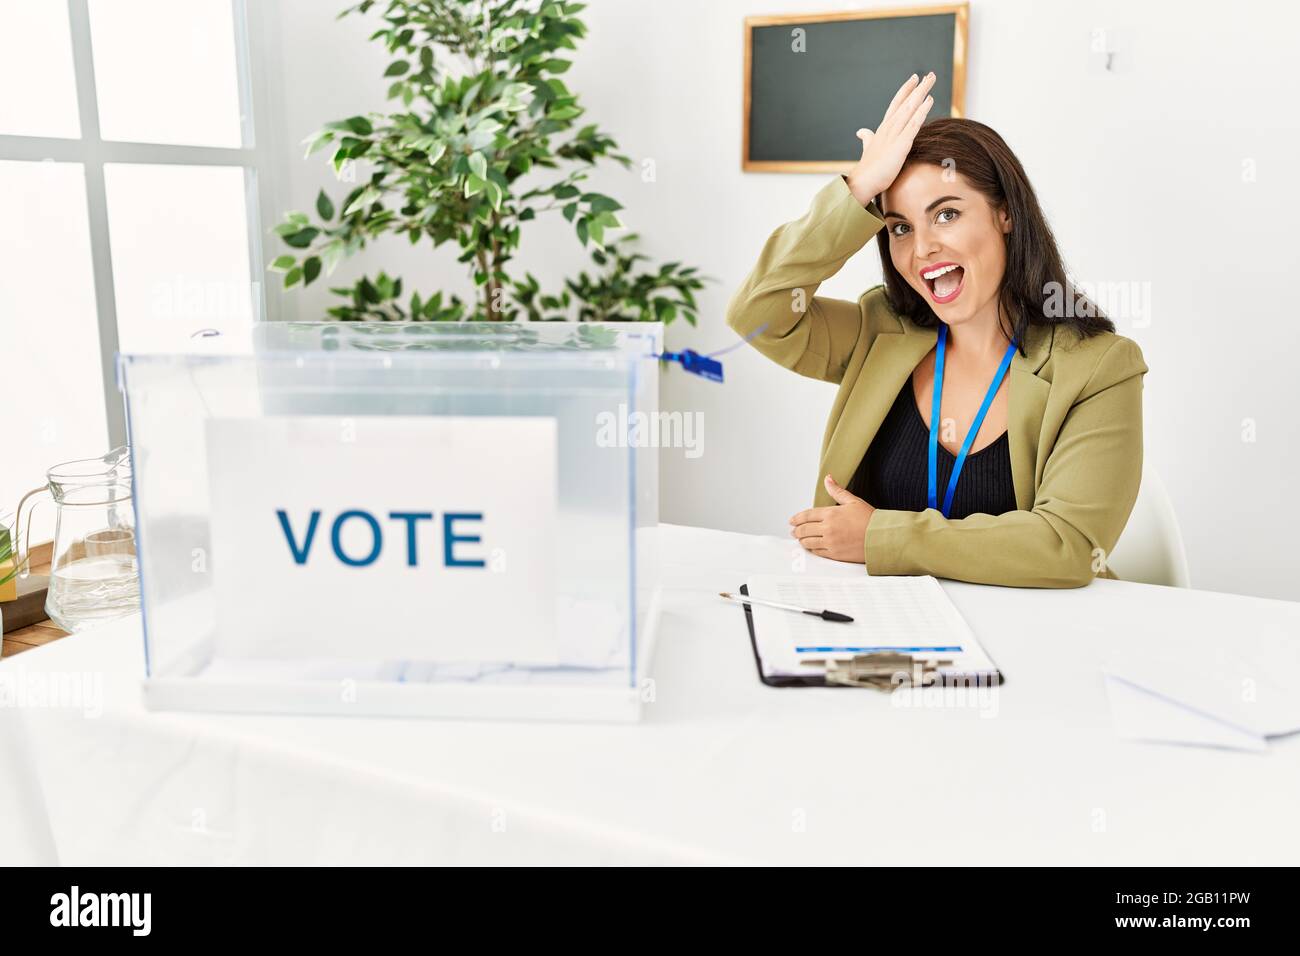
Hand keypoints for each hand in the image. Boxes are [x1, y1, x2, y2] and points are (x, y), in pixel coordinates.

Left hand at [789, 475, 875, 563]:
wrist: (882, 538)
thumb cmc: (870, 519)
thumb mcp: (853, 501)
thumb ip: (837, 491)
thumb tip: (828, 478)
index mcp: (831, 514)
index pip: (807, 515)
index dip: (797, 518)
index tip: (792, 520)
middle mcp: (828, 528)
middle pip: (804, 530)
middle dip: (796, 530)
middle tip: (793, 531)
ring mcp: (830, 542)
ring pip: (808, 542)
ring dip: (802, 540)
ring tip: (800, 539)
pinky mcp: (835, 554)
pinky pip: (817, 552)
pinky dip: (812, 550)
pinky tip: (811, 548)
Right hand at [845, 72, 936, 205]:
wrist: (862, 182)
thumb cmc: (867, 168)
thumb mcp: (868, 149)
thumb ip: (867, 138)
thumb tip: (861, 132)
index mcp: (883, 128)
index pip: (896, 104)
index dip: (905, 91)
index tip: (914, 79)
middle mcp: (889, 127)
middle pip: (906, 102)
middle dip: (918, 88)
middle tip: (930, 74)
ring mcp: (894, 135)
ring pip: (910, 108)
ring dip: (922, 93)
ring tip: (932, 80)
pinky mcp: (900, 145)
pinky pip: (913, 124)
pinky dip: (922, 111)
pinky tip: (929, 100)